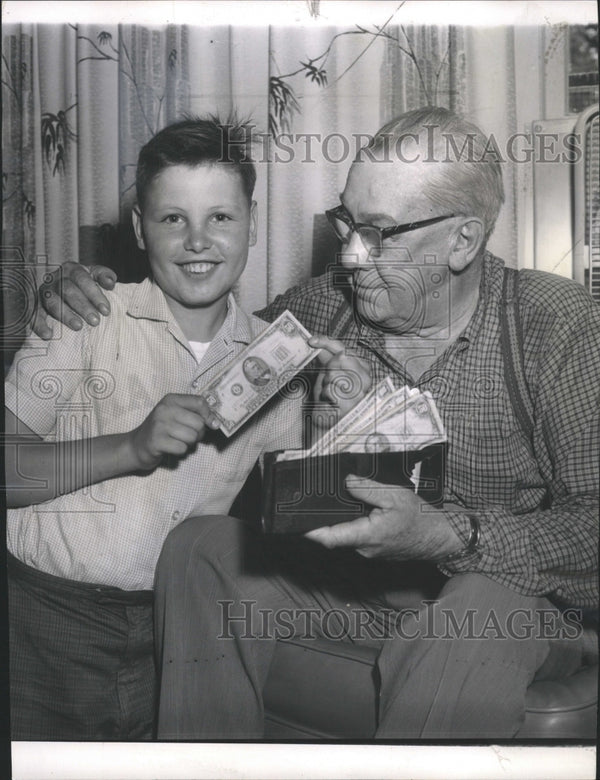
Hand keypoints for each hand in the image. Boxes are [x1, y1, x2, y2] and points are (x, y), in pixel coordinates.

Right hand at [33, 263, 116, 338]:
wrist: (64, 287)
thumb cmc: (84, 284)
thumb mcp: (95, 275)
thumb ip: (104, 276)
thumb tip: (110, 283)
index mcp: (72, 269)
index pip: (83, 279)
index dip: (94, 294)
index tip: (106, 311)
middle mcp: (56, 279)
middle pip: (68, 291)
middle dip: (83, 307)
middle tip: (95, 321)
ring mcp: (44, 292)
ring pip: (52, 302)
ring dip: (65, 315)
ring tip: (78, 327)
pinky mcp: (36, 305)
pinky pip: (34, 314)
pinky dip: (40, 325)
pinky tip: (48, 335)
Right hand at [128, 394, 220, 470]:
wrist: (136, 445)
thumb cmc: (162, 430)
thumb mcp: (176, 415)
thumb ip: (196, 415)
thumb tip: (215, 423)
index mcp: (171, 399)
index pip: (200, 402)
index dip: (209, 414)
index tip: (209, 423)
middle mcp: (164, 409)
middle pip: (198, 423)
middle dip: (198, 433)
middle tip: (187, 435)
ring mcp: (159, 425)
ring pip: (192, 437)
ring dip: (189, 443)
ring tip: (177, 440)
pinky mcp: (156, 441)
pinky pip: (182, 448)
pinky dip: (180, 451)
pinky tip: (170, 447)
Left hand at [305, 475, 462, 560]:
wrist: (440, 537)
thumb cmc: (420, 517)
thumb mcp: (394, 496)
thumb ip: (368, 489)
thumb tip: (347, 482)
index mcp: (367, 536)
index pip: (330, 538)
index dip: (310, 532)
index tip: (294, 523)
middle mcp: (364, 548)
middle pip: (335, 536)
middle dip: (323, 521)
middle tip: (310, 503)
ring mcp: (370, 552)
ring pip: (347, 536)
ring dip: (340, 522)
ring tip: (334, 501)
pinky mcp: (376, 550)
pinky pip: (358, 537)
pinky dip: (352, 524)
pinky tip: (355, 509)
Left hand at [308, 335, 371, 425]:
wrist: (328, 419)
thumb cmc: (330, 394)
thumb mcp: (328, 371)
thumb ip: (326, 355)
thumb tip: (315, 341)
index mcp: (363, 367)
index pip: (343, 348)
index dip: (325, 342)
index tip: (311, 341)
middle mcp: (366, 379)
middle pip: (339, 359)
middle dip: (328, 368)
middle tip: (327, 379)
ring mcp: (360, 393)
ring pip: (334, 375)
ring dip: (326, 384)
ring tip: (330, 392)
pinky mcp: (351, 406)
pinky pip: (330, 391)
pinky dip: (325, 395)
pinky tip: (330, 401)